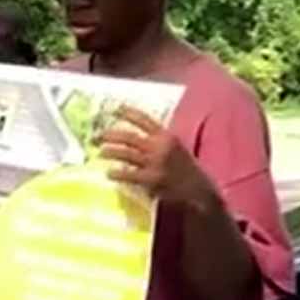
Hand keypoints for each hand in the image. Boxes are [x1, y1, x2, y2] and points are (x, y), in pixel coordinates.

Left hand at [97, 106, 218, 210]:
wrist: (200, 190)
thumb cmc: (187, 169)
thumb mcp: (177, 148)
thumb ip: (160, 141)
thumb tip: (138, 137)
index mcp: (167, 136)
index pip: (145, 120)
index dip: (129, 113)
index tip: (115, 109)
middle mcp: (160, 147)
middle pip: (130, 137)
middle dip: (112, 135)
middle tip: (99, 135)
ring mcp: (155, 163)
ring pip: (126, 154)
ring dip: (111, 152)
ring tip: (100, 152)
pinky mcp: (151, 179)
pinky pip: (129, 174)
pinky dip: (117, 173)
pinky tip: (109, 173)